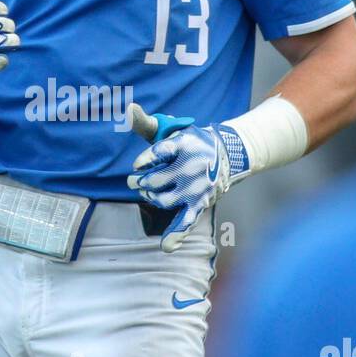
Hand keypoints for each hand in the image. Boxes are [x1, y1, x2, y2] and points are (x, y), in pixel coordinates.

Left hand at [126, 101, 245, 252]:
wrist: (227, 155)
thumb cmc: (188, 142)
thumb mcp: (169, 130)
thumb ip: (145, 124)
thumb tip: (128, 109)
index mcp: (184, 144)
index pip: (161, 151)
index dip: (146, 160)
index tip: (137, 165)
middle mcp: (191, 166)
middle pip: (156, 180)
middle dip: (140, 183)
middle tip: (134, 182)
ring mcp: (195, 187)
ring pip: (164, 199)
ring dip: (150, 198)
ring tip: (147, 193)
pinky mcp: (200, 203)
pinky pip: (187, 220)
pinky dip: (177, 234)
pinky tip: (166, 247)